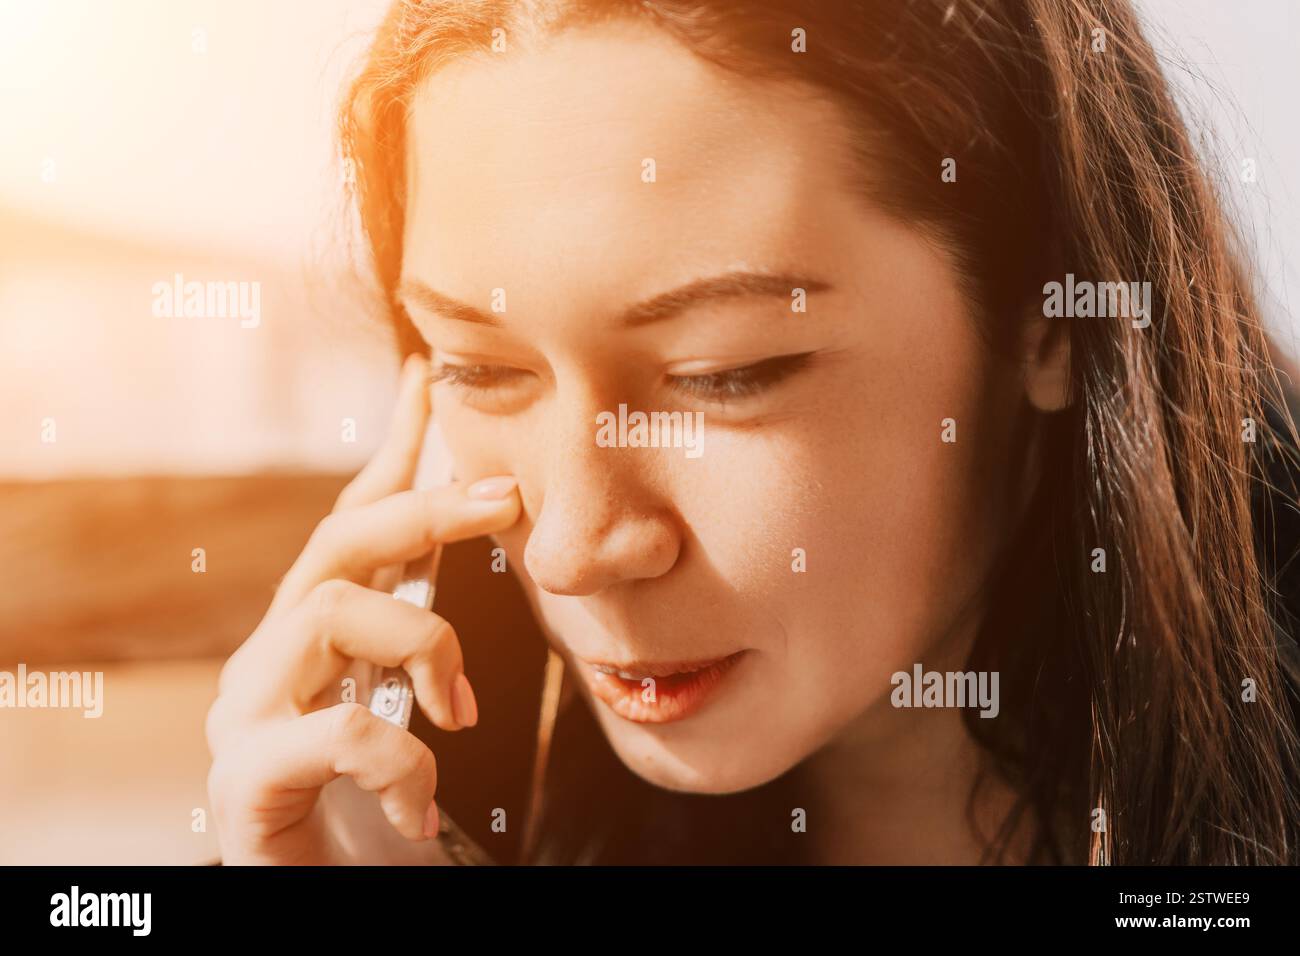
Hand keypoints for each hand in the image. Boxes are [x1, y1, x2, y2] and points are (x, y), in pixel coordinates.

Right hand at [205, 354, 520, 864]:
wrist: (314, 891)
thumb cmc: (363, 795)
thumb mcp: (403, 695)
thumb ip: (424, 626)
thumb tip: (484, 543)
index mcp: (315, 632)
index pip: (351, 519)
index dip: (393, 446)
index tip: (429, 375)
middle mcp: (270, 654)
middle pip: (335, 542)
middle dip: (425, 509)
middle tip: (506, 500)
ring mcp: (247, 710)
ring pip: (332, 611)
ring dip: (423, 647)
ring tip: (460, 715)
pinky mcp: (248, 777)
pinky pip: (344, 731)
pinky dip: (405, 761)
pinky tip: (421, 798)